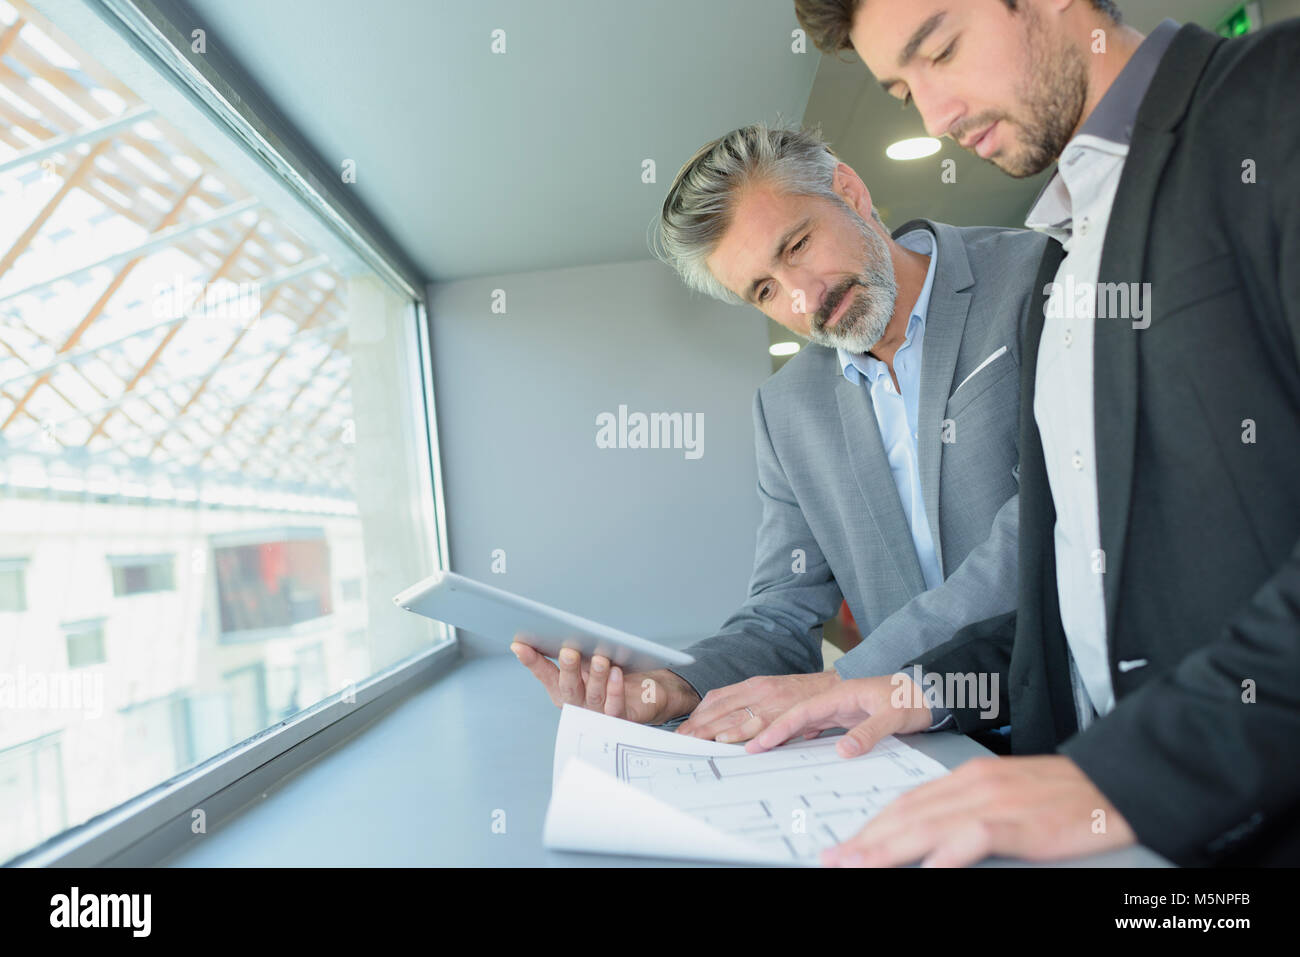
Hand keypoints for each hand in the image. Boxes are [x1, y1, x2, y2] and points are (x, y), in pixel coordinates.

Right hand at [510, 635, 699, 723]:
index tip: (520, 646)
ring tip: (599, 659)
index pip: (545, 674)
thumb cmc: (612, 677)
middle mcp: (578, 703)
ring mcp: (598, 714)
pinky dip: (615, 691)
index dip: (532, 661)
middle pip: (569, 688)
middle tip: (568, 651)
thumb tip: (547, 631)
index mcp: (565, 689)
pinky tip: (617, 674)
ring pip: (594, 697)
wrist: (646, 695)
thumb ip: (571, 653)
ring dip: (596, 677)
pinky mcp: (621, 719)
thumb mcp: (588, 662)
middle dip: (568, 669)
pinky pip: (616, 708)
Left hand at [676, 671, 842, 741]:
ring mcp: (768, 701)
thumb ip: (754, 705)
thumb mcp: (774, 693)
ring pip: (732, 716)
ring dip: (710, 730)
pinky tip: (724, 740)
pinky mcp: (781, 714)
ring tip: (694, 741)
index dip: (699, 712)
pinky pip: (756, 725)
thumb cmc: (804, 695)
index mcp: (754, 684)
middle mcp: (757, 690)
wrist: (834, 688)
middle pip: (719, 707)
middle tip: (682, 738)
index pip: (717, 697)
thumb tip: (731, 723)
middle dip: (698, 724)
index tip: (687, 726)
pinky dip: (738, 733)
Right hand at [746, 674, 933, 756]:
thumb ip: (868, 732)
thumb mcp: (893, 716)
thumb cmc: (912, 699)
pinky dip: (800, 737)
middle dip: (772, 731)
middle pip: (797, 716)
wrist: (930, 693)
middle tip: (750, 749)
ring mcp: (841, 710)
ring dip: (783, 734)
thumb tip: (843, 752)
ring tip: (762, 748)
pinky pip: (817, 728)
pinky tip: (790, 746)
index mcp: (841, 693)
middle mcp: (836, 700)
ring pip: (804, 722)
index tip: (761, 742)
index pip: (803, 711)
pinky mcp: (847, 719)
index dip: (781, 727)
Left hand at [820, 755, 1137, 866]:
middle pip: (907, 815)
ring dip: (887, 850)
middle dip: (866, 840)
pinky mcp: (1021, 823)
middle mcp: (974, 786)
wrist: (1116, 783)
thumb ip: (967, 809)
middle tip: (834, 859)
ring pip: (927, 827)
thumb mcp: (1006, 795)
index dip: (872, 825)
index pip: (907, 802)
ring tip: (858, 867)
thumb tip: (930, 837)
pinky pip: (973, 840)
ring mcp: (996, 803)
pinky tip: (924, 871)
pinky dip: (945, 856)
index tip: (847, 844)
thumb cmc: (1064, 796)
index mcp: (968, 778)